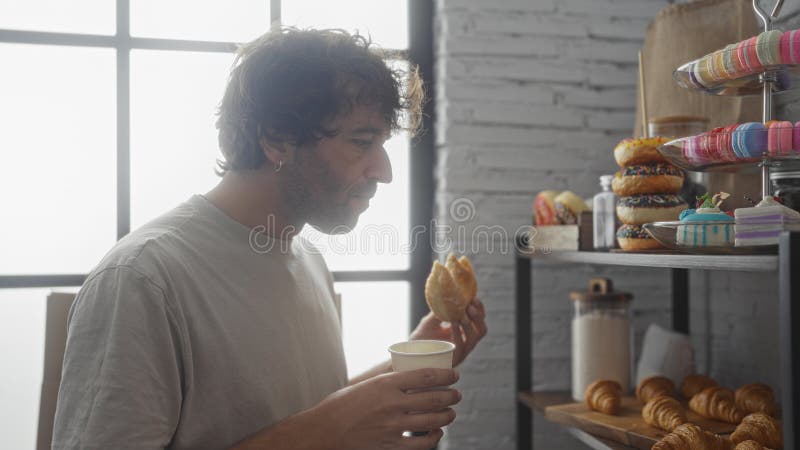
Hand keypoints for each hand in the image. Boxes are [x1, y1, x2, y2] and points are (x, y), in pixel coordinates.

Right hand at [317, 368, 460, 449]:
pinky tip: (437, 433)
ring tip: (451, 412)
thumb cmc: (341, 406)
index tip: (455, 374)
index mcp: (386, 384)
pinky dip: (435, 438)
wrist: (323, 432)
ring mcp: (393, 427)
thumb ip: (388, 381)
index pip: (427, 375)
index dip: (447, 375)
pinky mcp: (391, 446)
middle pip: (435, 398)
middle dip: (452, 395)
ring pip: (433, 420)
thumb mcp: (366, 384)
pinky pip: (422, 443)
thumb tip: (410, 374)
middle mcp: (392, 404)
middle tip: (457, 394)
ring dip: (448, 416)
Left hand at [410, 298, 486, 367]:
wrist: (409, 356)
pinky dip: (458, 333)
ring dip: (469, 324)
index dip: (479, 309)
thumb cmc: (421, 340)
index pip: (478, 321)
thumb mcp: (430, 321)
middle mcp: (464, 344)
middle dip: (478, 316)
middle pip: (481, 330)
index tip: (473, 297)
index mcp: (463, 334)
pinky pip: (460, 346)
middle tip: (470, 305)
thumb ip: (440, 310)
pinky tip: (453, 323)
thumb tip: (447, 293)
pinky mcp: (452, 360)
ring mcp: (460, 353)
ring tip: (462, 312)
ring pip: (474, 339)